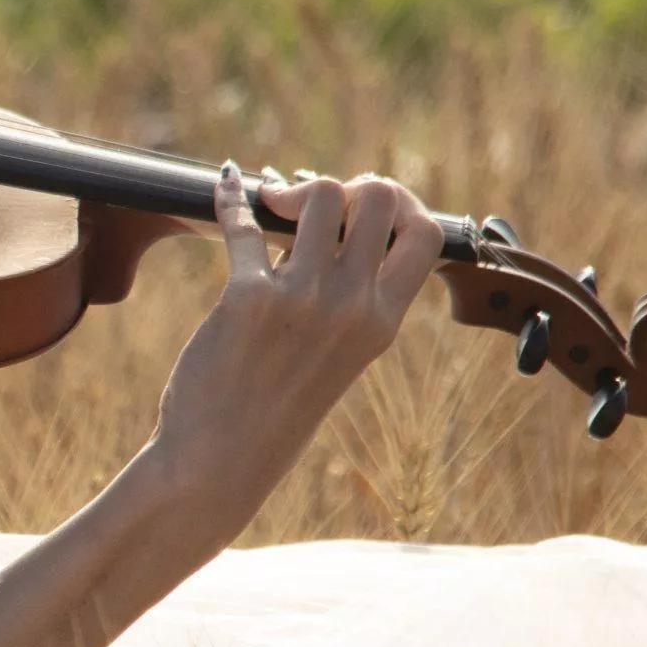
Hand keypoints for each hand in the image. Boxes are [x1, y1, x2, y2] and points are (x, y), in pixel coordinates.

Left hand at [148, 163, 444, 526]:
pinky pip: (242, 221)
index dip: (401, 204)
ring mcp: (302, 300)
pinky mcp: (247, 298)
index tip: (363, 211)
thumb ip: (341, 292)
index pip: (427, 233)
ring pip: (319, 194)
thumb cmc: (273, 406)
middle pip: (379, 197)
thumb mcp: (335, 353)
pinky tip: (226, 184)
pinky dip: (230, 196)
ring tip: (269, 206)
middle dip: (346, 186)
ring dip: (291, 190)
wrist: (219, 462)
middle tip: (310, 208)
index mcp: (383, 322)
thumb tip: (322, 216)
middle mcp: (352, 307)